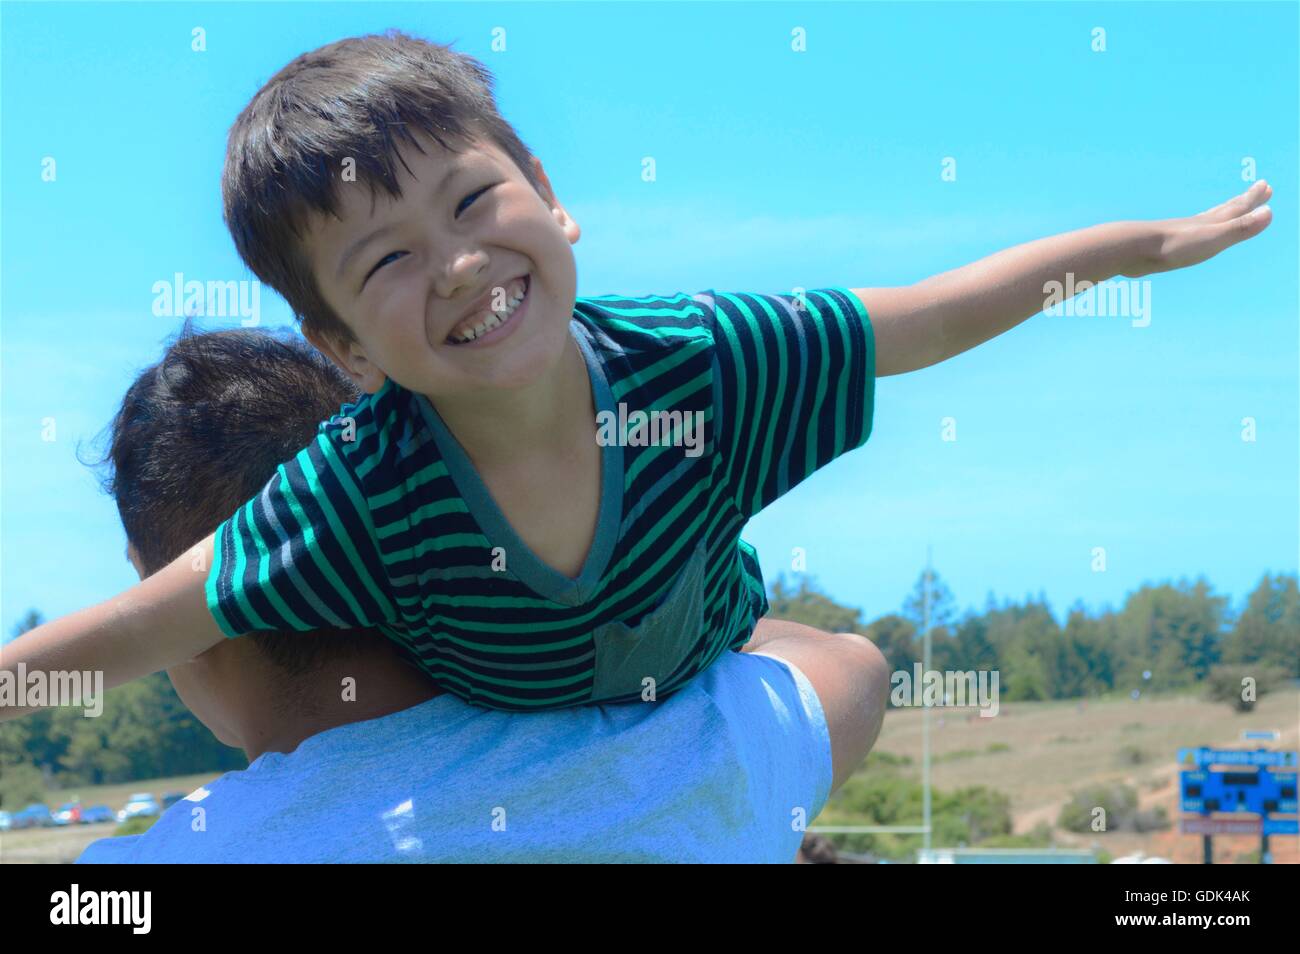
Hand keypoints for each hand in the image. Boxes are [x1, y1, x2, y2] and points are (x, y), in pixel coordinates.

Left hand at [1122, 181, 1272, 277]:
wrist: (1132, 250)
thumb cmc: (1173, 245)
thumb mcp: (1212, 239)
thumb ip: (1239, 228)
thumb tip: (1269, 212)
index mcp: (1211, 223)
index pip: (1238, 208)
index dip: (1254, 199)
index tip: (1265, 185)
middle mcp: (1197, 224)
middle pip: (1225, 210)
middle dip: (1243, 201)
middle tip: (1257, 189)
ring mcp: (1181, 233)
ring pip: (1206, 221)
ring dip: (1220, 214)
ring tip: (1225, 212)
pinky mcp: (1165, 246)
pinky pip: (1187, 237)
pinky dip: (1196, 233)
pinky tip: (1189, 237)